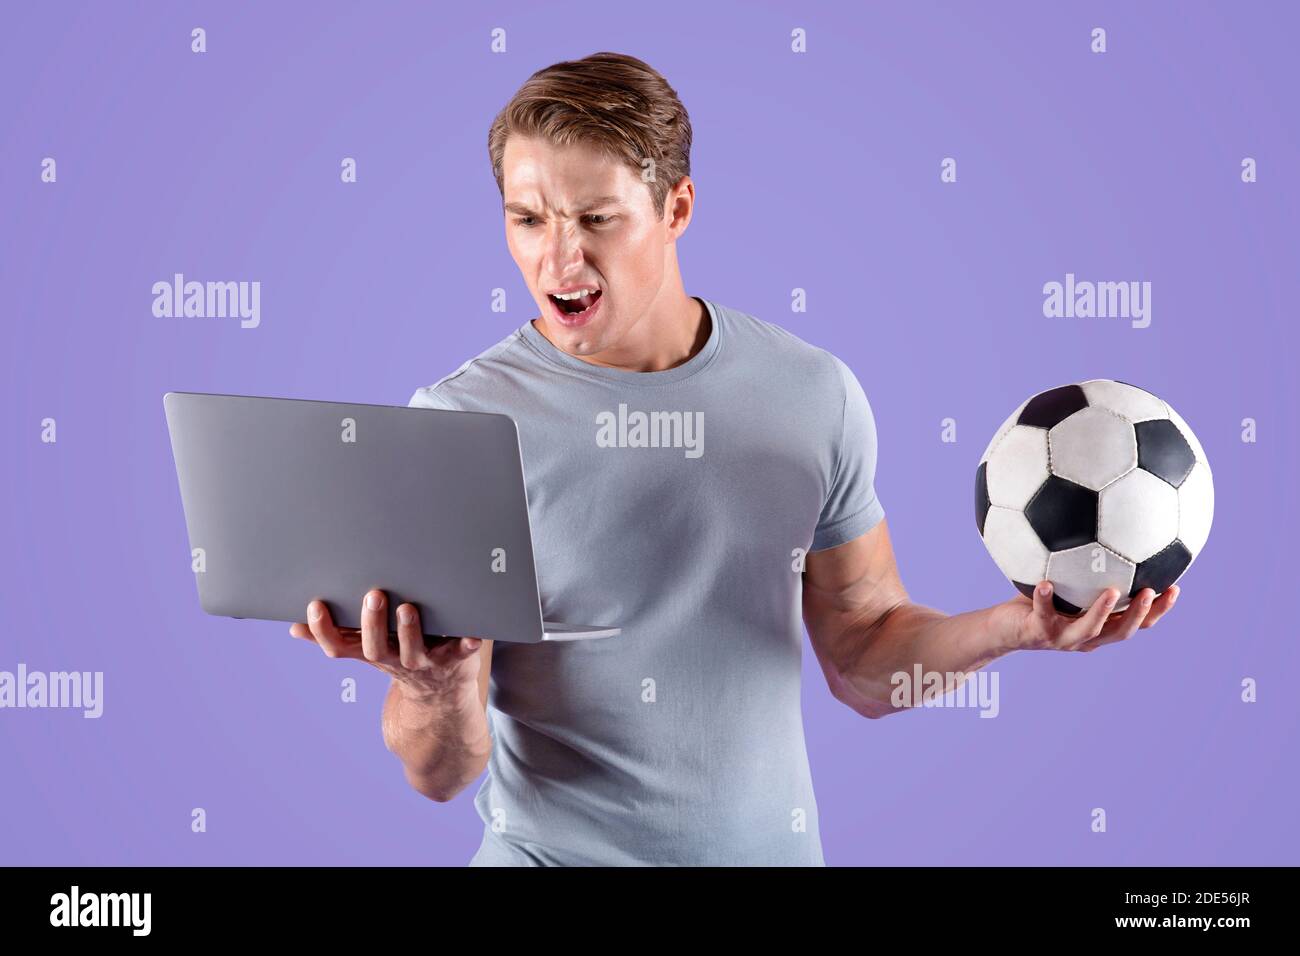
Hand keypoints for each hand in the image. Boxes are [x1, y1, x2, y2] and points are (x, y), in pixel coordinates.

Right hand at [289, 589, 483, 704]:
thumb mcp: (367, 650)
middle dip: (372, 623)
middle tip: (372, 596)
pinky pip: (463, 652)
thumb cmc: (401, 657)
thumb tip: (295, 627)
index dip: (324, 631)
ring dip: (411, 631)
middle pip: (377, 646)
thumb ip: (337, 637)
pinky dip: (468, 644)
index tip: (315, 606)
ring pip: (414, 649)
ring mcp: (426, 661)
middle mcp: (395, 659)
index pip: (339, 646)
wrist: (441, 697)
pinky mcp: (457, 659)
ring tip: (408, 609)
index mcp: (371, 653)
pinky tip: (473, 635)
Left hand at [999, 580, 1179, 652]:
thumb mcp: (1065, 585)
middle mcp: (1085, 637)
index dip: (1158, 610)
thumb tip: (1106, 530)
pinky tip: (1044, 583)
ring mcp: (1062, 637)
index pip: (1137, 623)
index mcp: (1099, 627)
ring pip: (1089, 629)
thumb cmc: (1035, 601)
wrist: (1002, 628)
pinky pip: (1041, 613)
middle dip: (1142, 614)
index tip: (1176, 588)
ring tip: (1112, 591)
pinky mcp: (1036, 632)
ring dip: (1102, 611)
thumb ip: (1085, 570)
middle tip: (1155, 591)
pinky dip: (1044, 598)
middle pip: (1122, 632)